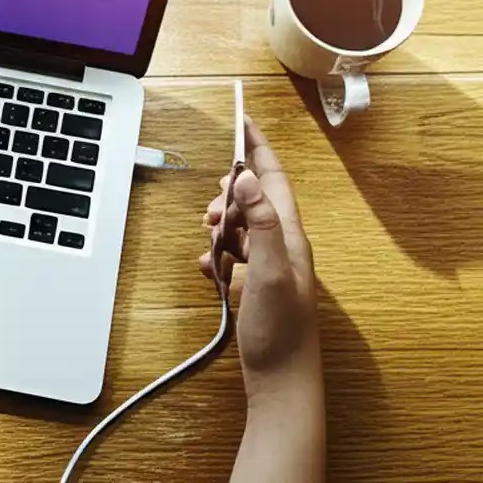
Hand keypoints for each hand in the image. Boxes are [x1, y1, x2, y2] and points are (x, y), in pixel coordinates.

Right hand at [198, 117, 320, 396]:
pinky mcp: (254, 283)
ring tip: (211, 241)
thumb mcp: (270, 270)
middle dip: (229, 193)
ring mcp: (268, 264)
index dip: (257, 148)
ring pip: (240, 225)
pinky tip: (209, 267)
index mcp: (289, 234)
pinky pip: (231, 254)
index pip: (273, 177)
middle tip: (213, 212)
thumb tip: (243, 178)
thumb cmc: (280, 329)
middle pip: (254, 197)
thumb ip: (260, 222)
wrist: (281, 379)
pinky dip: (216, 253)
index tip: (241, 120)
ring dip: (221, 225)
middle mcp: (281, 244)